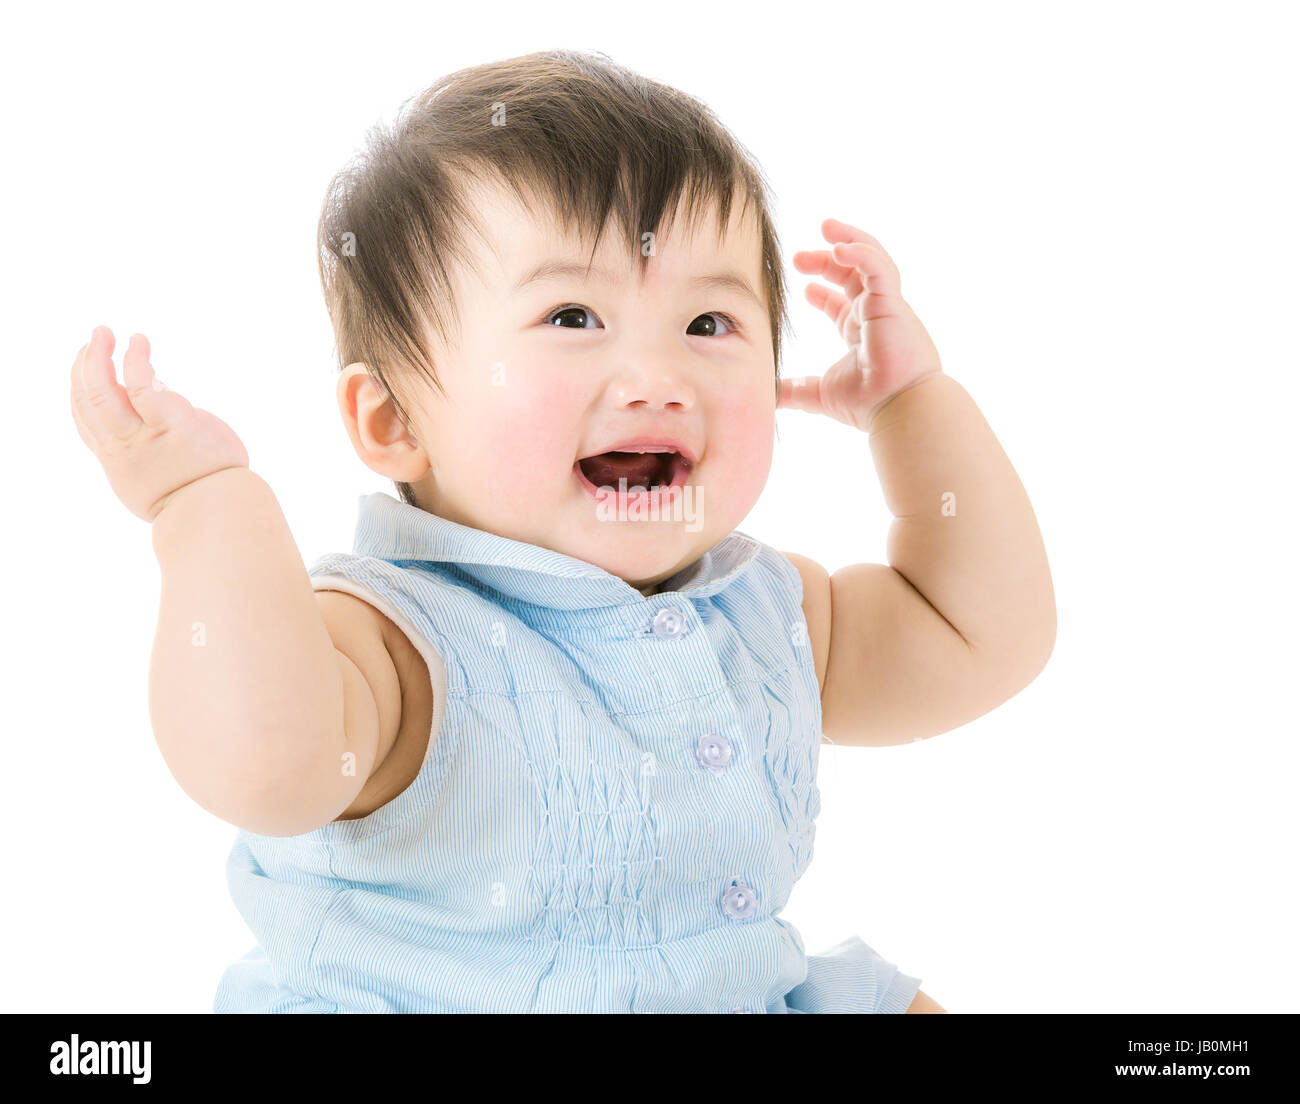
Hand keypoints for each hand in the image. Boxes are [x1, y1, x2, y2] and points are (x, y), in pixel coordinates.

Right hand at [70, 326, 249, 521]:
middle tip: (94, 340)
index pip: (86, 424)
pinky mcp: (173, 423)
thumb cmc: (199, 503)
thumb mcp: (158, 486)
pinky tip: (138, 341)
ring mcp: (144, 437)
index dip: (79, 394)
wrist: (218, 518)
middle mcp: (122, 449)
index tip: (82, 371)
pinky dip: (136, 360)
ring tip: (103, 332)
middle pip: (87, 403)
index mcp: (119, 463)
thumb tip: (157, 419)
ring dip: (98, 358)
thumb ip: (150, 456)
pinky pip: (143, 385)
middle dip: (84, 368)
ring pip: (103, 392)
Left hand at [779, 218, 942, 431]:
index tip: (804, 288)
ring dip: (849, 240)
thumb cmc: (869, 403)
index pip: (844, 304)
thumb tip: (766, 397)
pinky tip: (838, 248)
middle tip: (799, 258)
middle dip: (826, 260)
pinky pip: (878, 267)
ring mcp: (886, 306)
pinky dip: (860, 253)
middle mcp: (875, 315)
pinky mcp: (893, 303)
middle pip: (853, 274)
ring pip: (872, 259)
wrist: (898, 409)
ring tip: (826, 226)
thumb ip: (794, 391)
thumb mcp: (819, 394)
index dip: (824, 292)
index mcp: (861, 333)